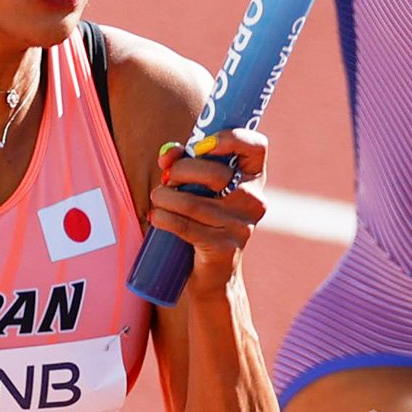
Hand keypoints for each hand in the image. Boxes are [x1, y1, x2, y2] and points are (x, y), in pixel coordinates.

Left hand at [148, 128, 268, 291]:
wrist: (211, 273)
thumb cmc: (201, 219)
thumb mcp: (196, 185)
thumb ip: (182, 162)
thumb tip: (167, 155)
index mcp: (253, 178)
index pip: (256, 146)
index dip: (231, 138)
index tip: (200, 145)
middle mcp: (253, 200)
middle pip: (214, 173)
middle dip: (180, 171)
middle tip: (167, 180)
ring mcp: (241, 226)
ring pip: (192, 201)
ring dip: (164, 197)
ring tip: (157, 200)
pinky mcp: (224, 248)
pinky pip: (185, 226)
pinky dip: (163, 218)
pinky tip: (155, 217)